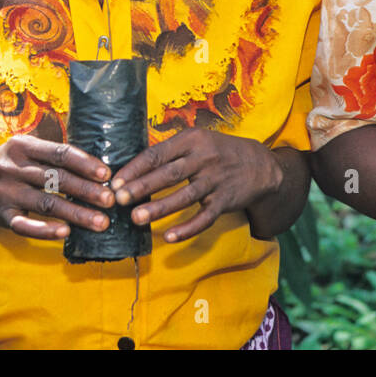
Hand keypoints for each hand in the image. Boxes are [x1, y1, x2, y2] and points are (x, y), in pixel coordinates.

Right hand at [0, 134, 114, 240]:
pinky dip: (45, 230)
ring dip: (76, 214)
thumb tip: (98, 164)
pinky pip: (25, 225)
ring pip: (46, 204)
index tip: (107, 175)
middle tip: (111, 201)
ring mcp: (5, 192)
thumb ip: (54, 153)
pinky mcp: (0, 215)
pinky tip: (66, 233)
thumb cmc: (12, 165)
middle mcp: (12, 167)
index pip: (60, 153)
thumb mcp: (27, 149)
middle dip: (87, 191)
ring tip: (101, 222)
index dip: (85, 164)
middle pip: (56, 179)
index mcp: (23, 146)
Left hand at [110, 129, 282, 242]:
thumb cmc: (218, 152)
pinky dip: (188, 228)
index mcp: (192, 139)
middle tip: (119, 198)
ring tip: (136, 218)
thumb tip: (131, 168)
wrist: (260, 165)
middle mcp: (205, 158)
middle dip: (142, 187)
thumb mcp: (197, 141)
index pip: (157, 153)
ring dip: (160, 208)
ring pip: (185, 196)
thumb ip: (169, 151)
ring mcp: (216, 180)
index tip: (115, 181)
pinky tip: (169, 237)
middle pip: (169, 174)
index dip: (135, 168)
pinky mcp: (225, 200)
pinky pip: (205, 217)